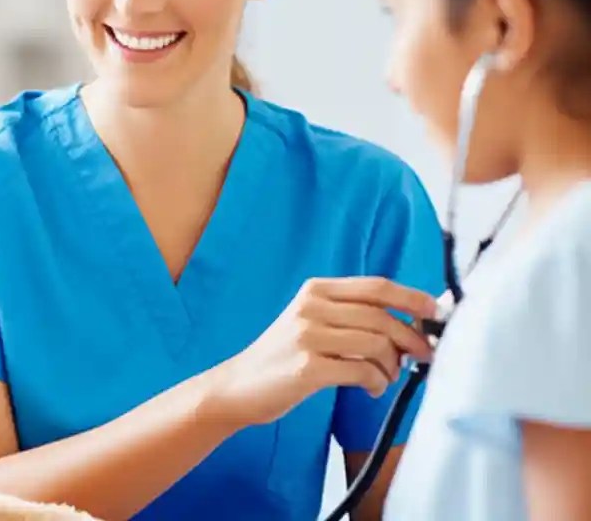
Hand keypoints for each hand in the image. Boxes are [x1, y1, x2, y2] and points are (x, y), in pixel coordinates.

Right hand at [207, 277, 437, 426]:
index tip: (435, 312)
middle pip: (381, 317)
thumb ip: (352, 316)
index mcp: (315, 290)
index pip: (376, 287)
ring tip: (386, 377)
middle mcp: (310, 308)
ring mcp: (307, 337)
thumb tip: (412, 322)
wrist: (239, 386)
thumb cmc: (284, 357)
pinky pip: (363, 372)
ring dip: (392, 366)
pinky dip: (377, 383)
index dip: (412, 297)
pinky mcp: (308, 368)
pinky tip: (371, 389)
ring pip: (376, 345)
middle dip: (412, 339)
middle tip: (423, 356)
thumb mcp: (312, 322)